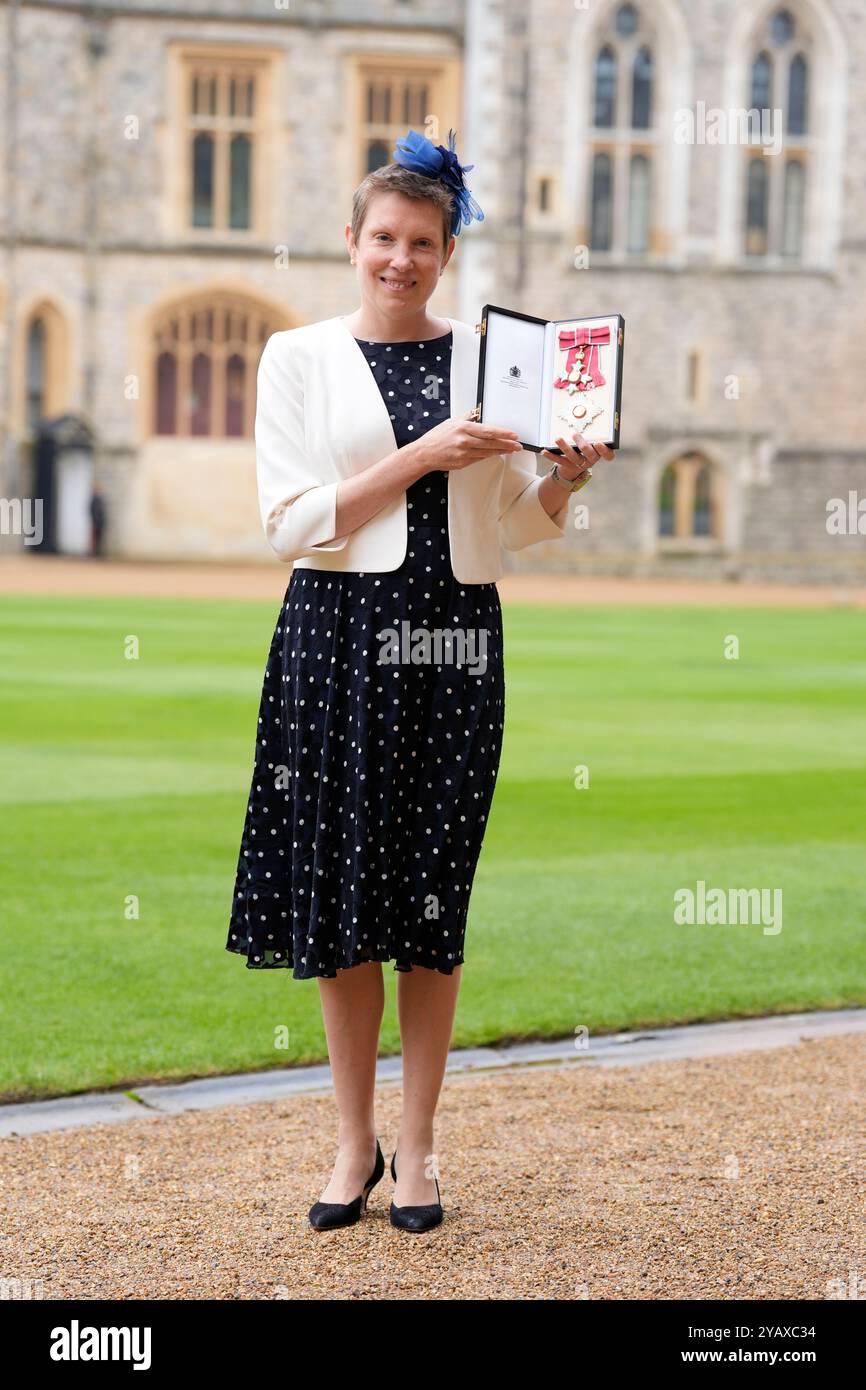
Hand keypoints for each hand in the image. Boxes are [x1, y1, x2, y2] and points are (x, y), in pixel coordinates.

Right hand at [407, 410, 522, 472]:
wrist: (425, 453)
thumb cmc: (437, 437)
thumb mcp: (452, 421)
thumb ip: (467, 417)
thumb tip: (478, 413)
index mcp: (463, 428)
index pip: (488, 430)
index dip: (503, 433)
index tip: (513, 435)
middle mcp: (465, 441)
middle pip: (491, 443)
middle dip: (507, 444)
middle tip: (518, 445)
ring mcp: (464, 453)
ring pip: (487, 452)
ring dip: (501, 451)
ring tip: (511, 450)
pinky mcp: (463, 463)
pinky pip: (480, 458)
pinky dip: (489, 455)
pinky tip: (497, 453)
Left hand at [542, 431, 614, 480]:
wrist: (573, 464)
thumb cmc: (585, 442)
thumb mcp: (591, 434)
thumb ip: (590, 425)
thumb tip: (586, 405)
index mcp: (600, 451)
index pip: (608, 455)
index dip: (604, 450)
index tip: (598, 443)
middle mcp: (592, 458)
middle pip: (590, 455)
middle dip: (583, 446)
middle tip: (575, 435)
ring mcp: (580, 463)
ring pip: (574, 458)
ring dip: (565, 448)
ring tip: (558, 439)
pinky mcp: (568, 466)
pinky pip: (559, 461)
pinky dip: (552, 456)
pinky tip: (545, 451)